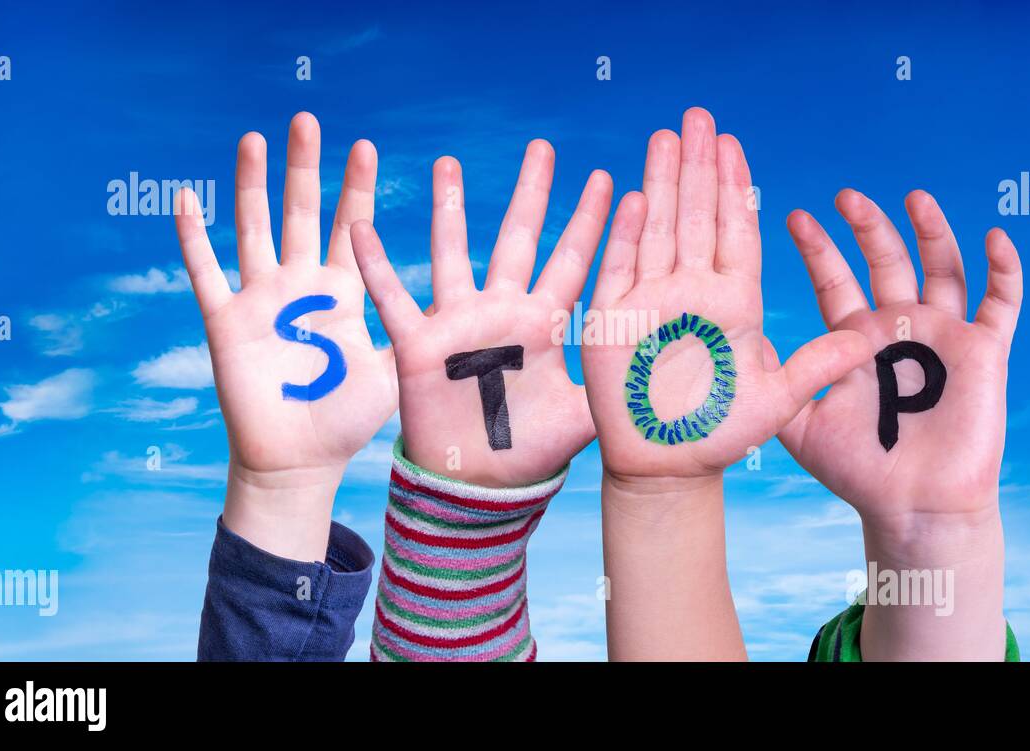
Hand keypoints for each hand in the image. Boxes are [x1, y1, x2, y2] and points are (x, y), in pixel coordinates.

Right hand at [174, 112, 396, 558]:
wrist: (299, 462)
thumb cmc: (348, 420)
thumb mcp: (396, 371)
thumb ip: (420, 335)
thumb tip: (474, 311)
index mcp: (342, 292)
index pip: (349, 226)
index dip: (355, 188)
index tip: (366, 145)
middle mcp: (300, 286)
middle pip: (300, 212)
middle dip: (305, 167)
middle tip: (309, 119)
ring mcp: (260, 300)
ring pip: (253, 227)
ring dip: (252, 184)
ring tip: (256, 138)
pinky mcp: (227, 323)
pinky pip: (205, 272)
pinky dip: (193, 238)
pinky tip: (184, 198)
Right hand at [351, 141, 607, 486]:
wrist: (478, 488)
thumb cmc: (532, 454)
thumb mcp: (583, 416)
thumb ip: (614, 384)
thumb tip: (669, 369)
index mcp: (544, 325)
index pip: (572, 262)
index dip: (589, 224)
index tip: (609, 180)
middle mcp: (503, 313)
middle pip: (518, 240)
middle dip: (531, 194)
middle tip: (543, 148)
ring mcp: (459, 324)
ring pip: (454, 252)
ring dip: (449, 208)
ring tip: (446, 163)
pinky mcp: (418, 345)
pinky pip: (392, 298)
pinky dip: (376, 266)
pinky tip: (361, 226)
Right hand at [582, 108, 869, 486]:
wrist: (667, 468)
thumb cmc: (721, 435)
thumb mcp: (782, 399)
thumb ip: (822, 364)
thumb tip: (874, 337)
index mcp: (733, 301)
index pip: (736, 232)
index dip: (735, 189)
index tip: (735, 146)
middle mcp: (693, 292)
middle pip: (696, 217)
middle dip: (698, 167)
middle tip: (701, 116)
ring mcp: (652, 301)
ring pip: (657, 228)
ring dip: (661, 182)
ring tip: (666, 136)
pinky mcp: (615, 320)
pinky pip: (620, 266)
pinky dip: (623, 232)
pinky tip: (629, 193)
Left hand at [780, 189, 1021, 659]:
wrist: (914, 508)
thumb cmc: (858, 471)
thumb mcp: (799, 425)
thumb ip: (773, 384)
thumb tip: (731, 348)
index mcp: (856, 339)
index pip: (835, 280)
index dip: (818, 249)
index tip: (794, 216)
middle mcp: (899, 328)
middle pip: (886, 262)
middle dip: (867, 228)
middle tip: (845, 196)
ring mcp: (943, 336)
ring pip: (941, 268)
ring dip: (931, 232)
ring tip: (913, 197)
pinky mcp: (984, 351)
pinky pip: (1001, 302)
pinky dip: (1003, 270)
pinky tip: (993, 237)